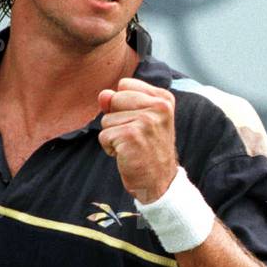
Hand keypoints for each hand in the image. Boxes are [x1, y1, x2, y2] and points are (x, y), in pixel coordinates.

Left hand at [98, 77, 177, 202]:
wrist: (159, 182)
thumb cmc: (148, 150)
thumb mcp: (139, 120)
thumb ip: (120, 103)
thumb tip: (103, 94)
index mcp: (163, 98)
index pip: (125, 85)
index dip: (123, 104)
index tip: (139, 122)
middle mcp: (158, 106)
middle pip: (114, 99)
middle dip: (116, 119)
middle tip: (135, 136)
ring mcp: (145, 120)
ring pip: (106, 119)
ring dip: (113, 136)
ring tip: (132, 146)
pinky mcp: (131, 136)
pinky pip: (103, 135)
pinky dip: (110, 148)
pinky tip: (127, 155)